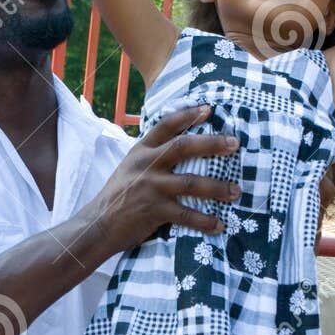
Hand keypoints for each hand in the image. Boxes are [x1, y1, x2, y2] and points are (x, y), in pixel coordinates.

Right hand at [88, 104, 239, 251]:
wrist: (97, 224)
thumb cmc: (118, 196)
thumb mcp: (130, 167)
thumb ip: (152, 156)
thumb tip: (180, 148)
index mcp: (141, 150)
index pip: (165, 125)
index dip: (187, 115)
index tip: (209, 109)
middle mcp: (146, 164)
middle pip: (184, 147)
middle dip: (212, 143)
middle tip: (235, 143)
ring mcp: (151, 187)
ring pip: (192, 183)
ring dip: (218, 187)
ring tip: (236, 191)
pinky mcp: (155, 210)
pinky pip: (187, 215)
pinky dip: (205, 221)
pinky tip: (219, 224)